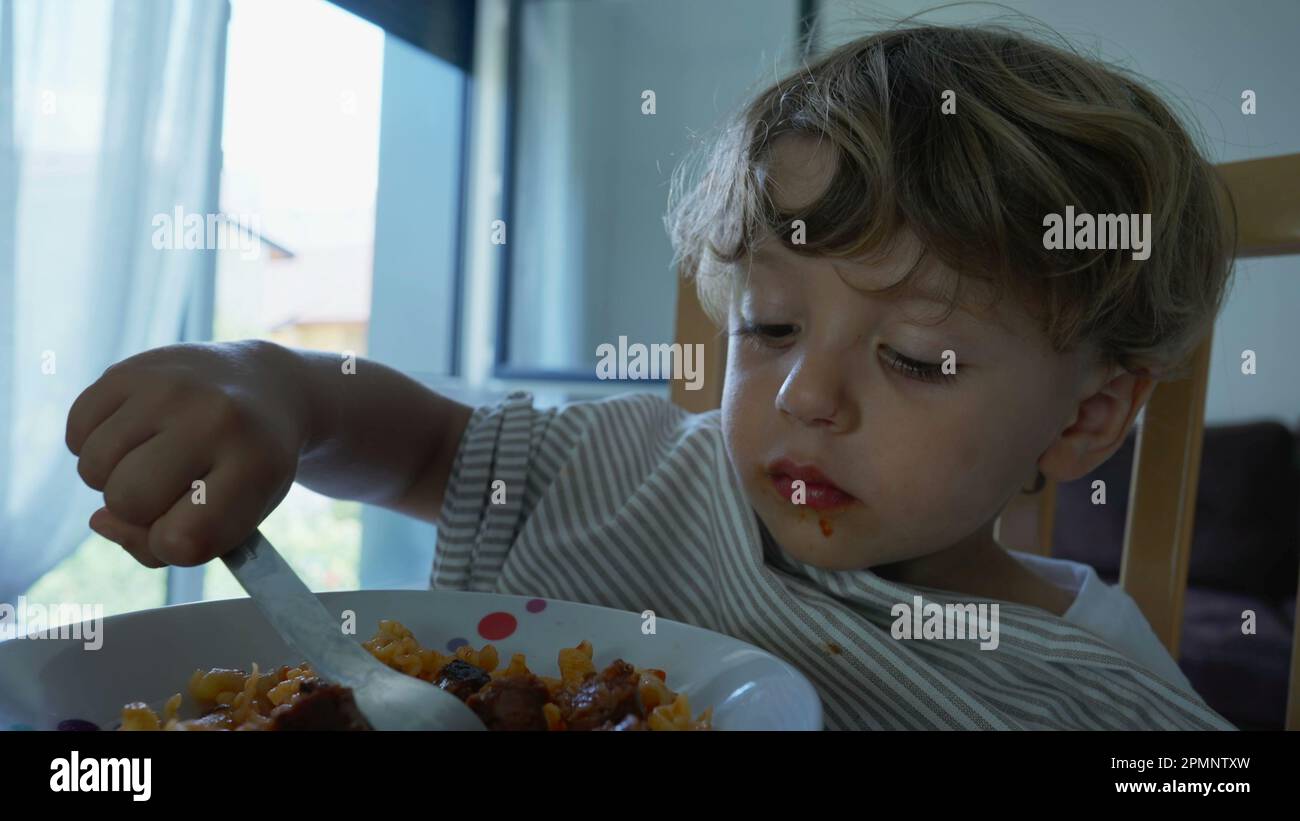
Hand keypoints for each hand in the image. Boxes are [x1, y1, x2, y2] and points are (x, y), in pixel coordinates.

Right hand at [65, 340, 306, 566]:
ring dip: (111, 477)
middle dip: (138, 510)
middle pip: (128, 501)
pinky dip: (93, 445)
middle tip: (171, 485)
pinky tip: (135, 433)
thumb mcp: (239, 513)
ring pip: (93, 469)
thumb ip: (174, 543)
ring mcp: (170, 388)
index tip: (188, 524)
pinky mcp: (131, 369)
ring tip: (153, 457)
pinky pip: (77, 432)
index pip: (183, 539)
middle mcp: (214, 419)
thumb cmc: (247, 465)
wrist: (266, 386)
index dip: (170, 545)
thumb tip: (100, 521)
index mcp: (255, 466)